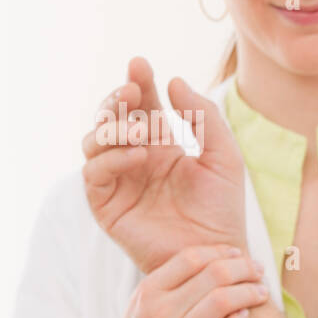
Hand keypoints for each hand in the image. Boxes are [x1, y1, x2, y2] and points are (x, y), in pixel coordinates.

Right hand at [69, 245, 268, 317]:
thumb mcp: (142, 308)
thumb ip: (172, 285)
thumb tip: (216, 260)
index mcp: (148, 293)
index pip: (192, 258)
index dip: (222, 252)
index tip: (240, 255)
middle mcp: (159, 313)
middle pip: (214, 276)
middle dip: (244, 269)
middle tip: (259, 271)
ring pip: (222, 303)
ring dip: (249, 293)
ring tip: (261, 292)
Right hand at [82, 56, 246, 274]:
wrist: (217, 253)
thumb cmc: (223, 210)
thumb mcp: (224, 157)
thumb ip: (205, 118)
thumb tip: (176, 81)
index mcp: (161, 147)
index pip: (141, 107)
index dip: (138, 84)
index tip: (141, 64)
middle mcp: (135, 161)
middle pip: (112, 119)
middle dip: (118, 99)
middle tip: (132, 89)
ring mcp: (118, 182)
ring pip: (94, 142)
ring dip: (113, 128)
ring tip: (139, 130)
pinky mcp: (107, 207)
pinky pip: (95, 175)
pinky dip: (112, 159)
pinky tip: (139, 155)